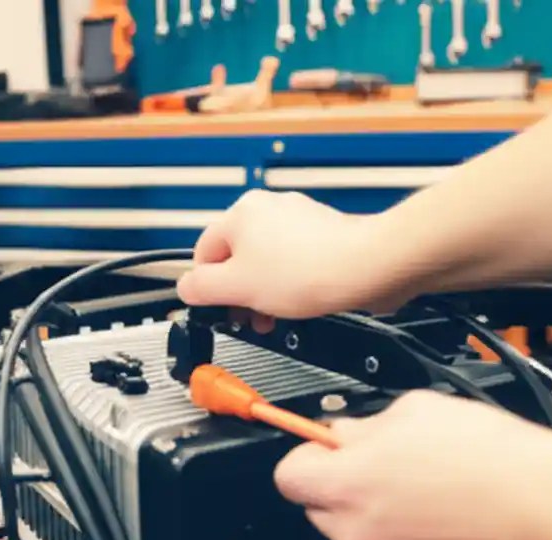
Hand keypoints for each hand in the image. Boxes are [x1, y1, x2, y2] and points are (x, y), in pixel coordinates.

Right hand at [176, 190, 415, 323]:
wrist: (366, 267)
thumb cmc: (308, 271)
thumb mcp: (237, 288)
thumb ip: (202, 288)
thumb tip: (186, 289)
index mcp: (240, 214)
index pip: (203, 253)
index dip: (206, 288)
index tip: (216, 310)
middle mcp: (268, 209)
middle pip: (236, 257)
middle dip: (239, 293)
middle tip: (247, 318)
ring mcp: (298, 220)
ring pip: (265, 261)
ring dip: (264, 292)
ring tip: (274, 316)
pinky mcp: (323, 235)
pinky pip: (294, 262)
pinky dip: (290, 284)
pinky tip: (300, 302)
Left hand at [274, 390, 551, 539]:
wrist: (545, 511)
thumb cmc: (491, 460)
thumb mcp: (417, 410)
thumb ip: (366, 425)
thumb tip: (349, 433)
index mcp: (347, 485)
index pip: (287, 476)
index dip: (309, 455)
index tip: (326, 446)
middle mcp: (358, 532)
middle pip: (319, 507)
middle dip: (343, 482)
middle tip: (385, 458)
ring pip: (358, 531)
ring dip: (377, 508)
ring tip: (425, 481)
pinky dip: (408, 533)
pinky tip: (444, 507)